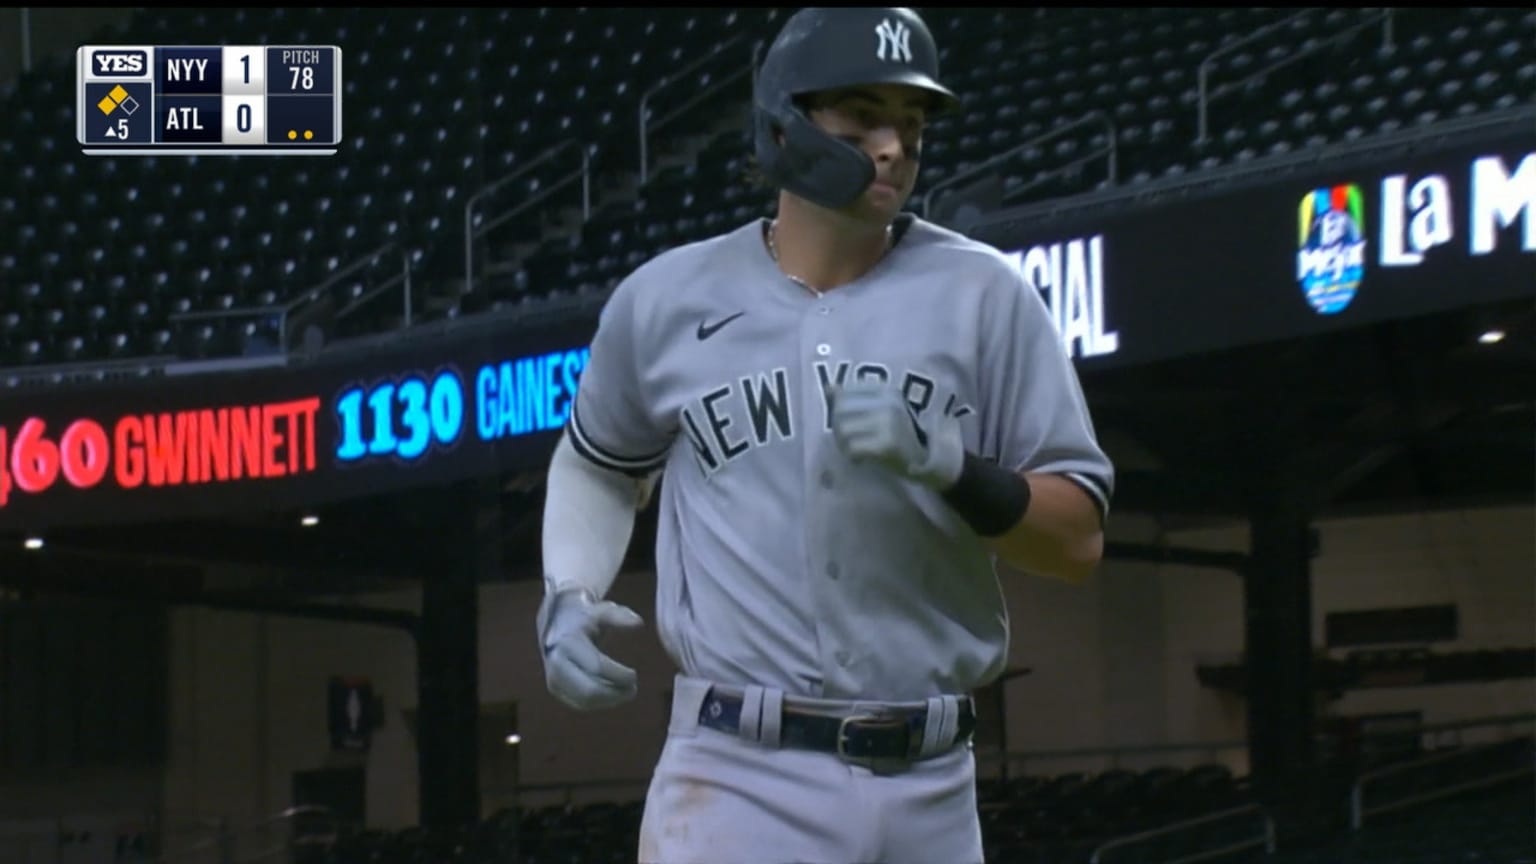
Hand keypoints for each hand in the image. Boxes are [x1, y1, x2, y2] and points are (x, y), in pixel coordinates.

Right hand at [537, 587, 644, 710]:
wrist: (557, 624)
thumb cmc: (586, 617)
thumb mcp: (601, 612)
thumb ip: (620, 616)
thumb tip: (639, 623)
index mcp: (569, 642)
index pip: (598, 668)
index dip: (619, 675)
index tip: (634, 676)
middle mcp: (557, 662)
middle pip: (590, 691)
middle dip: (615, 694)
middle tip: (633, 689)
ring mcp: (553, 677)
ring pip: (585, 701)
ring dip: (609, 700)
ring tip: (625, 691)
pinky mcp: (555, 688)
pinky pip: (580, 704)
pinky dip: (600, 702)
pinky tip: (613, 692)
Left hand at [829, 379, 964, 490]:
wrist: (928, 459)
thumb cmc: (901, 434)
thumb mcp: (881, 410)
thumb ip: (855, 398)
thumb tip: (829, 387)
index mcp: (887, 390)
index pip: (845, 392)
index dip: (839, 409)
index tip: (851, 422)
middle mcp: (888, 403)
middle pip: (840, 410)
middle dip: (839, 427)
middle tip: (849, 440)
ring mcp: (888, 423)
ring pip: (843, 430)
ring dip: (844, 443)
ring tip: (855, 449)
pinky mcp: (886, 445)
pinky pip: (852, 448)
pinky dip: (852, 455)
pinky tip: (860, 459)